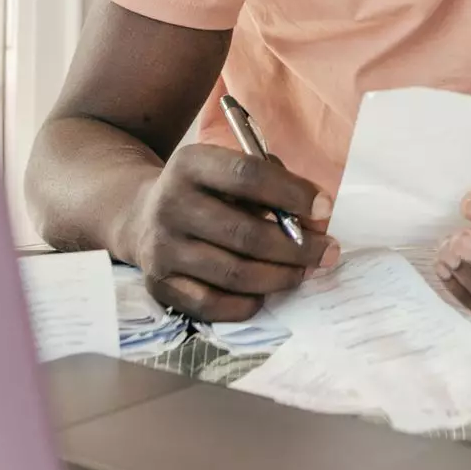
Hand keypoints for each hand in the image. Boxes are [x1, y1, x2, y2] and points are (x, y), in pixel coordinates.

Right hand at [121, 141, 333, 321]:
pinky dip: (248, 302)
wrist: (143, 216)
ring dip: (280, 276)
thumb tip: (315, 217)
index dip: (292, 193)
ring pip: (234, 273)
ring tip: (304, 271)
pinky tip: (266, 291)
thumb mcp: (228, 168)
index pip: (247, 175)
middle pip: (245, 233)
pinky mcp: (160, 285)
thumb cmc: (206, 191)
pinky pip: (213, 305)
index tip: (325, 208)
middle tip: (327, 251)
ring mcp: (162, 249)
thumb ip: (270, 181)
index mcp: (190, 164)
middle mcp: (170, 204)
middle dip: (297, 247)